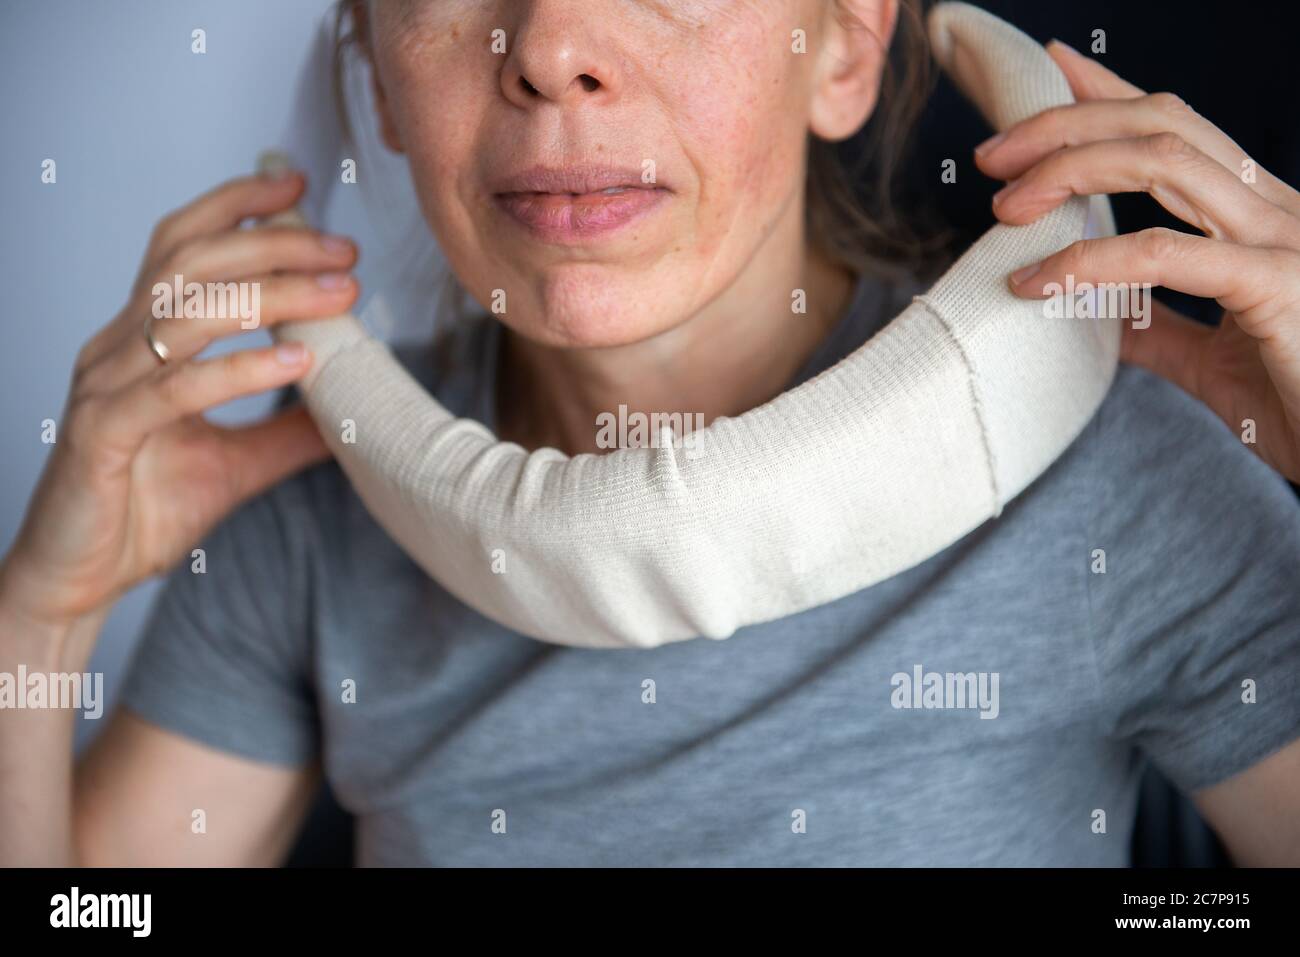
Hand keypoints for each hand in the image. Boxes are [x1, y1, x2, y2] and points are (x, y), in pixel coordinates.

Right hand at [1, 170, 357, 626]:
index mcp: (139, 343)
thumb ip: (288, 432)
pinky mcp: (104, 434)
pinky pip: (178, 388)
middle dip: (272, 244)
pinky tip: (298, 360)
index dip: (233, 208)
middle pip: (190, 264)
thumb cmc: (143, 513)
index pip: (181, 249)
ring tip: (341, 293)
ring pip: (188, 314)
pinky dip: (241, 370)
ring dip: (272, 296)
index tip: (297, 188)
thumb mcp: (236, 465)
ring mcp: (106, 388)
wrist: (76, 580)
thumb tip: (350, 410)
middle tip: (344, 248)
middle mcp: (117, 349)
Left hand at [975, 39, 1299, 481]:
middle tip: (992, 157)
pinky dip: (1089, 262)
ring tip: (1006, 208)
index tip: (1052, 70)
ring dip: (1070, 170)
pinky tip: (1037, 283)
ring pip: (1167, 161)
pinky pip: (1166, 255)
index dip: (1113, 93)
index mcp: (1262, 221)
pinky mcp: (1278, 285)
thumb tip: (1106, 320)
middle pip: (1165, 125)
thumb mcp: (1218, 365)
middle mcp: (1277, 212)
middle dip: (1069, 123)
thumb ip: (1163, 334)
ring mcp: (1283, 242)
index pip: (1181, 131)